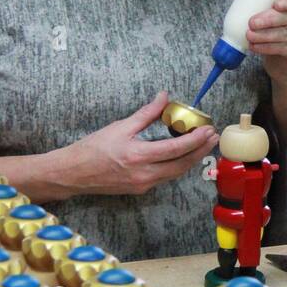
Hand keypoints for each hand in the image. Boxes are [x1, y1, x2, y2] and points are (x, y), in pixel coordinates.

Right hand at [51, 91, 216, 195]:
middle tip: (213, 137)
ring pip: (175, 173)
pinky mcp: (140, 189)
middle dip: (200, 151)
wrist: (73, 174)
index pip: (176, 149)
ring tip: (204, 146)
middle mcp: (144, 174)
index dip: (195, 140)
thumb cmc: (92, 148)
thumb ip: (146, 113)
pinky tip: (183, 156)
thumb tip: (164, 97)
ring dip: (191, 160)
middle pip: (181, 165)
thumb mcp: (120, 127)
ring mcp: (143, 185)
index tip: (208, 129)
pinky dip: (177, 166)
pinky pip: (165, 177)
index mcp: (138, 156)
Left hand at [237, 0, 286, 84]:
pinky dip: (267, 48)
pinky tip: (255, 47)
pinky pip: (285, 49)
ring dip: (266, 35)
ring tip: (249, 35)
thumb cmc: (272, 25)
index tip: (276, 4)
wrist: (280, 54)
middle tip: (252, 23)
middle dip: (271, 20)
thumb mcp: (264, 8)